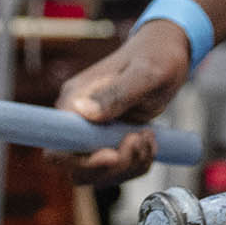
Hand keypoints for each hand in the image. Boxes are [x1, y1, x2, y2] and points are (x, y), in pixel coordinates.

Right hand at [56, 22, 191, 184]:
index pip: (57, 147)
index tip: (111, 154)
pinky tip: (150, 140)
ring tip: (149, 137)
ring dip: (128, 165)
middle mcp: (78, 119)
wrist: (168, 52)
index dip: (79, 161)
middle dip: (113, 166)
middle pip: (77, 168)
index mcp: (75, 100)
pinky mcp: (110, 138)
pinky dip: (137, 162)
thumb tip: (84, 112)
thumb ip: (117, 93)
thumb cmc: (156, 56)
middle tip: (139, 140)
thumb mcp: (144, 73)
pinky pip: (116, 167)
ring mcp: (94, 131)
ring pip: (98, 172)